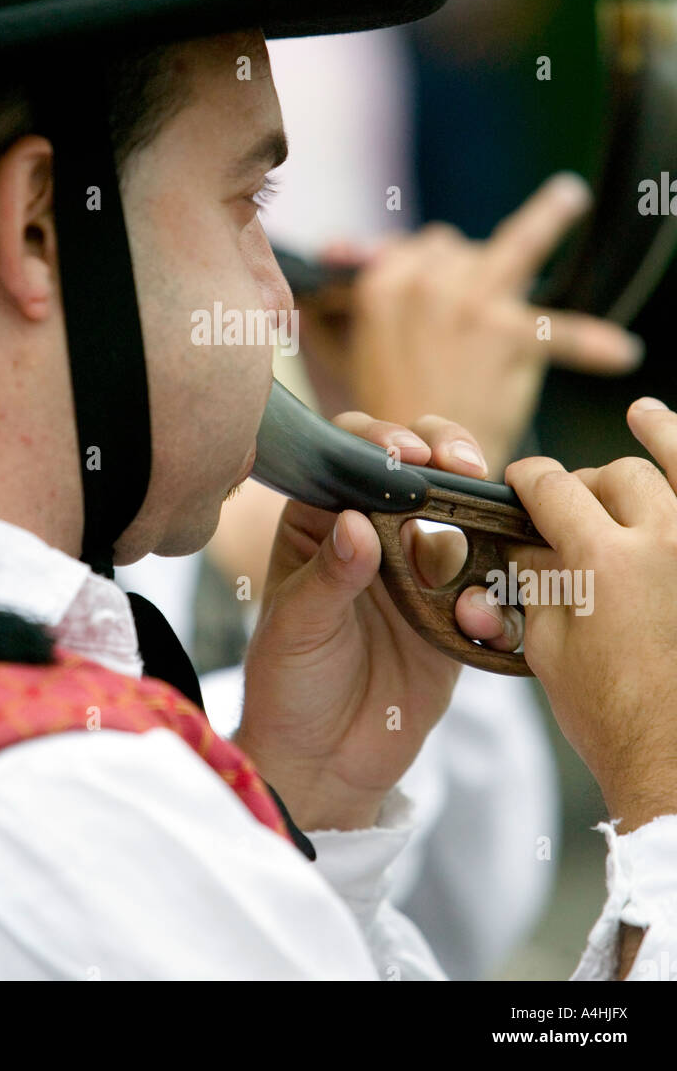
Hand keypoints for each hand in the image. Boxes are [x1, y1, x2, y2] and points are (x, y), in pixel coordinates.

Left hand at [235, 412, 489, 831]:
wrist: (324, 763)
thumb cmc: (290, 686)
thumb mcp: (296, 628)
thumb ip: (327, 576)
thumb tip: (355, 523)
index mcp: (322, 520)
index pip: (352, 456)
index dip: (380, 441)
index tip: (402, 453)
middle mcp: (375, 532)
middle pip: (419, 469)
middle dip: (445, 452)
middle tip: (460, 465)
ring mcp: (420, 569)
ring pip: (464, 514)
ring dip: (482, 511)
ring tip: (486, 521)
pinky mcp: (457, 611)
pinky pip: (490, 584)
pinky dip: (495, 592)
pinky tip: (474, 619)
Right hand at [298, 174, 642, 470]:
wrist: (409, 472)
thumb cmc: (386, 413)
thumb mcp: (349, 344)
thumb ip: (355, 294)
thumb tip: (340, 248)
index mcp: (380, 282)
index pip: (422, 247)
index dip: (439, 263)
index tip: (450, 272)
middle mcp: (422, 281)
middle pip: (462, 246)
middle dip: (474, 265)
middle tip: (486, 295)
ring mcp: (466, 302)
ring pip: (516, 244)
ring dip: (548, 218)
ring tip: (570, 197)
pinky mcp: (505, 333)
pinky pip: (560, 330)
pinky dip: (593, 345)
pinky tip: (621, 353)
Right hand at [457, 398, 676, 831]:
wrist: (676, 764)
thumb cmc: (613, 717)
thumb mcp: (548, 646)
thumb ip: (534, 580)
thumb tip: (526, 541)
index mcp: (602, 561)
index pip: (551, 489)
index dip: (527, 479)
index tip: (520, 483)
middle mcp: (661, 541)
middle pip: (613, 477)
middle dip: (584, 484)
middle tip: (573, 505)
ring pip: (674, 467)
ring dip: (653, 444)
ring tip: (641, 417)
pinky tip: (672, 434)